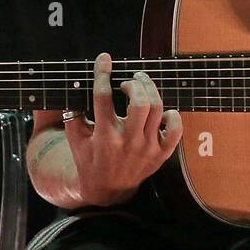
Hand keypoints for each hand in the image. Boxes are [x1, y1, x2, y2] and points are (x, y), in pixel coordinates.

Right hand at [62, 53, 183, 205]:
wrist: (107, 190)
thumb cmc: (89, 159)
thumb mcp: (75, 138)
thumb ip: (74, 113)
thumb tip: (76, 84)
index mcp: (104, 136)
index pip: (103, 97)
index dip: (103, 73)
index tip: (104, 59)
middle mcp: (128, 142)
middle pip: (139, 102)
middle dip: (135, 83)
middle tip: (130, 79)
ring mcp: (147, 148)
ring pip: (157, 110)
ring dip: (151, 90)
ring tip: (143, 84)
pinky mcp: (160, 154)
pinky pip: (175, 130)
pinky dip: (172, 115)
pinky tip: (162, 111)